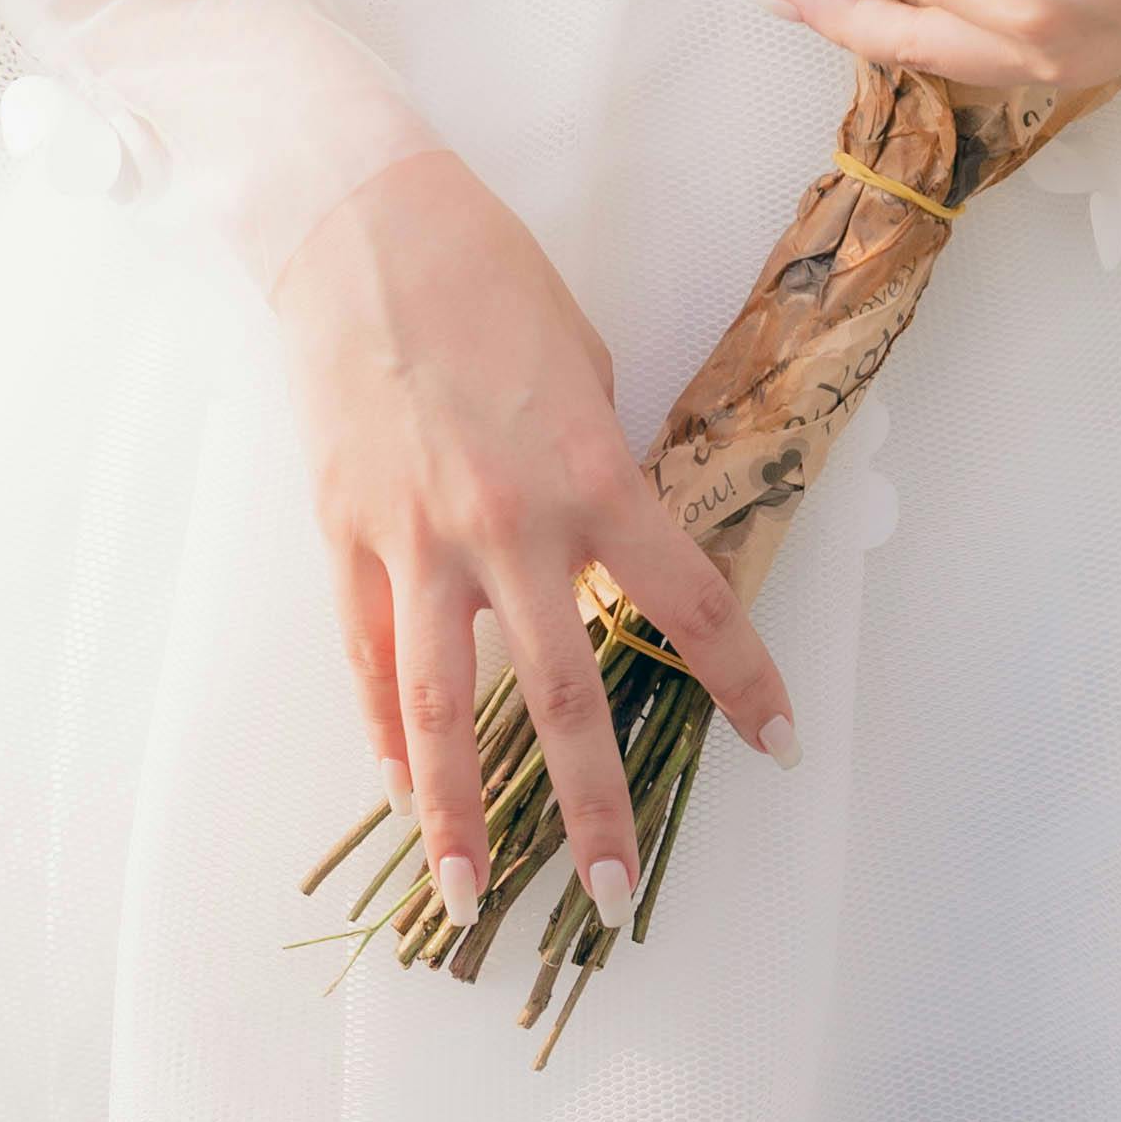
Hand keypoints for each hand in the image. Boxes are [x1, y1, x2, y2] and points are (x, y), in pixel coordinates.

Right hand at [266, 141, 795, 925]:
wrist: (359, 227)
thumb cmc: (490, 279)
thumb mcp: (583, 366)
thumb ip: (595, 472)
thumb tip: (594, 552)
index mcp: (590, 473)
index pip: (686, 602)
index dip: (741, 680)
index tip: (778, 745)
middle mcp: (506, 523)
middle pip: (559, 694)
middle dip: (592, 804)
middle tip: (613, 891)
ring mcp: (414, 537)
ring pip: (435, 707)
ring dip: (456, 812)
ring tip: (468, 894)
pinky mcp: (342, 534)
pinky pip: (366, 657)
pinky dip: (383, 732)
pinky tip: (403, 791)